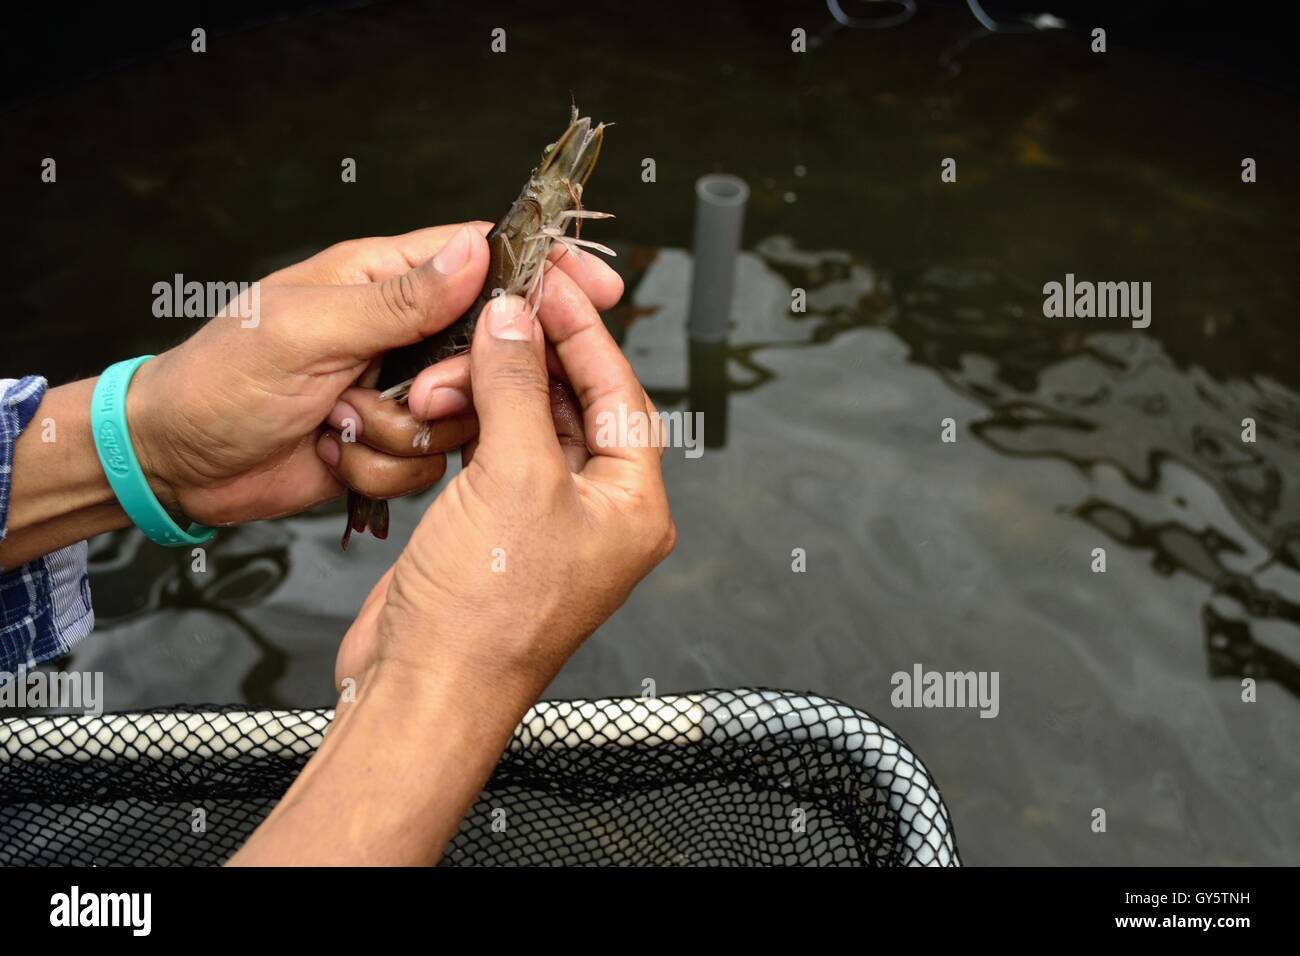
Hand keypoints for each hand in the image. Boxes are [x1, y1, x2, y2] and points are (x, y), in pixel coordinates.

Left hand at [125, 223, 622, 525]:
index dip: (541, 272)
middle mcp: (401, 333)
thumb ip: (398, 298)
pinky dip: (384, 467)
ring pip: (464, 418)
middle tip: (414, 394)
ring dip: (404, 432)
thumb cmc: (222, 379)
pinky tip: (336, 454)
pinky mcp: (391, 444)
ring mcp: (400, 392)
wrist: (179, 465)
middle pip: (487, 353)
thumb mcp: (309, 329)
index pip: (483, 258)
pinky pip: (430, 461)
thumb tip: (475, 252)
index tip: (597, 290)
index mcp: (383, 279)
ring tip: (342, 423)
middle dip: (455, 387)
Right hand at [335, 262, 673, 701]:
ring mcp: (544, 524)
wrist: (420, 691)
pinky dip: (467, 423)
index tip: (550, 285)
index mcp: (633, 507)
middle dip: (529, 359)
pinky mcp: (495, 531)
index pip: (619, 395)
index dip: (584, 334)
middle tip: (496, 310)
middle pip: (573, 406)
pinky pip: (490, 455)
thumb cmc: (485, 615)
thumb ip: (516, 387)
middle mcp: (598, 515)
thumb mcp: (513, 479)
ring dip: (489, 391)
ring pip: (526, 427)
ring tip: (448, 369)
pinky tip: (442, 400)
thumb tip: (514, 320)